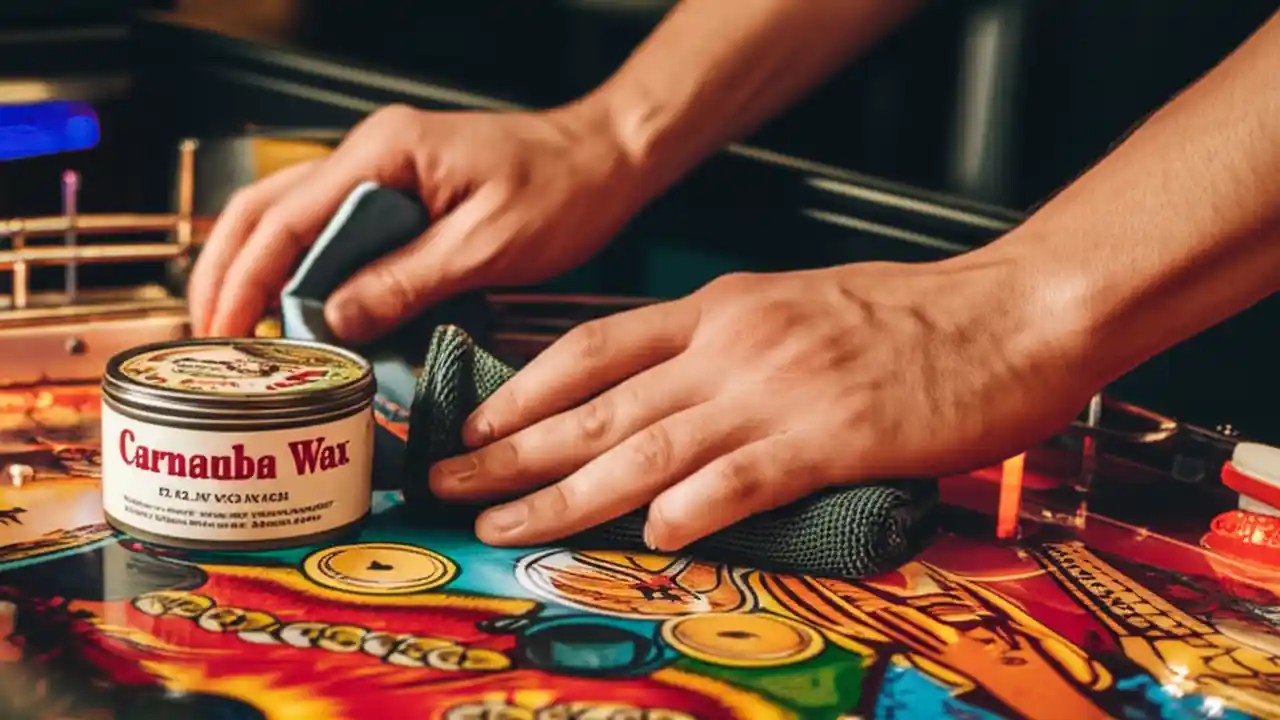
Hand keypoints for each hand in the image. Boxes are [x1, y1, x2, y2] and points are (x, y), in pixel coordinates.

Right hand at [188, 102, 647, 341]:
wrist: (606, 159)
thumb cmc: (562, 188)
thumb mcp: (486, 244)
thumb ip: (407, 279)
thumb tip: (335, 321)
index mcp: (383, 151)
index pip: (286, 216)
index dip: (244, 278)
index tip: (223, 331)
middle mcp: (370, 154)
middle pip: (267, 209)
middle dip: (228, 271)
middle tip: (209, 339)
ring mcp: (383, 173)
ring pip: (294, 221)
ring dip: (259, 273)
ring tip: (241, 335)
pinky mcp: (401, 198)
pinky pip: (337, 235)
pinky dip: (308, 275)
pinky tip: (302, 316)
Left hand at [428, 257, 1097, 550]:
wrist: (1012, 312)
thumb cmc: (912, 316)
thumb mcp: (797, 306)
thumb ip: (729, 346)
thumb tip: (669, 394)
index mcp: (721, 309)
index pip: (593, 345)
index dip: (524, 389)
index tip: (477, 425)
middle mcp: (732, 345)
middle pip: (598, 404)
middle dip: (515, 451)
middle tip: (452, 485)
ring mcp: (778, 390)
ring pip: (645, 448)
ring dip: (568, 492)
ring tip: (507, 523)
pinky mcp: (831, 437)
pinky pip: (739, 480)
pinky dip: (688, 510)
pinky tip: (650, 538)